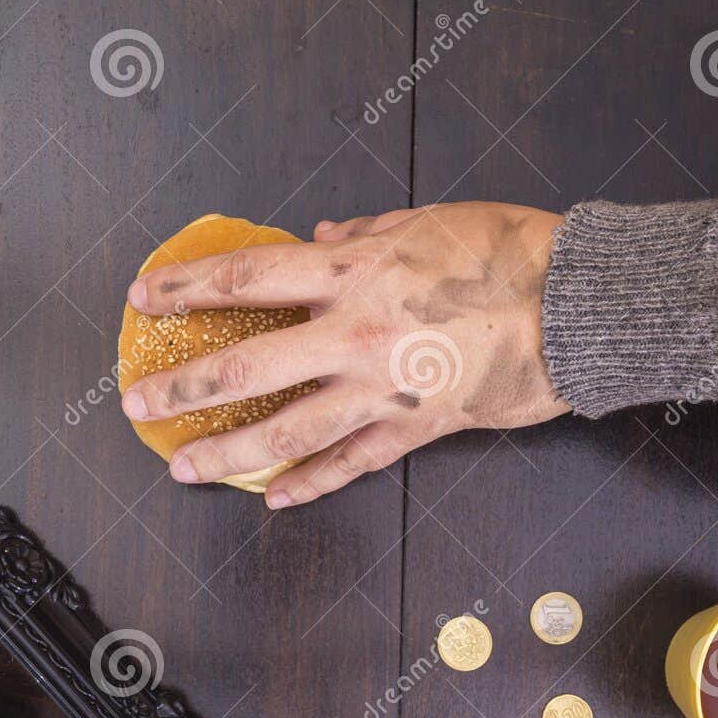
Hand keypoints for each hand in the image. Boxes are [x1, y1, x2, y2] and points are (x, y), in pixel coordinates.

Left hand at [122, 202, 569, 506]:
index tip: (144, 298)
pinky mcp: (417, 428)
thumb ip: (366, 231)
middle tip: (139, 404)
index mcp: (353, 271)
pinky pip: (352, 463)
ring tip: (185, 466)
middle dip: (185, 387)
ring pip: (288, 429)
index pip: (247, 279)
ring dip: (230, 452)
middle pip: (248, 366)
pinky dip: (312, 482)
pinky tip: (276, 497)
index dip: (188, 288)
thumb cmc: (510, 253)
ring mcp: (382, 388)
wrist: (578, 308)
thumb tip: (323, 232)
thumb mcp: (428, 220)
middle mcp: (354, 334)